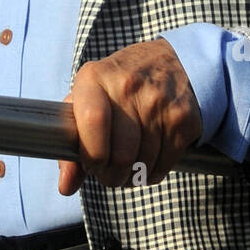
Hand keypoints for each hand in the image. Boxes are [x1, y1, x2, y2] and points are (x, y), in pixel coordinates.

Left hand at [58, 38, 202, 195]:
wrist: (167, 61)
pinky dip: (152, 173)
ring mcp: (159, 101)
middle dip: (112, 175)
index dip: (92, 156)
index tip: (92, 165)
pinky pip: (164, 166)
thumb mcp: (87, 100)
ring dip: (132, 176)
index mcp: (95, 78)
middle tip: (110, 172)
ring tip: (128, 165)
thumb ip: (70, 144)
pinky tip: (147, 159)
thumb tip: (66, 187)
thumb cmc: (115, 88)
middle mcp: (128, 85)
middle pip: (120, 154)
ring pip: (143, 164)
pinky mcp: (183, 118)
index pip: (93, 122)